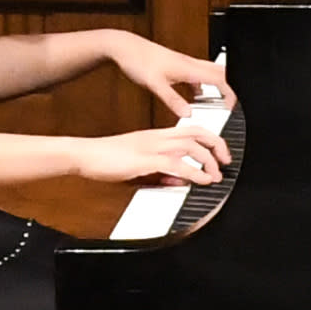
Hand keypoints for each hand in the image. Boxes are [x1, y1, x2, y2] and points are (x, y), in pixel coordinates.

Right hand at [74, 120, 229, 189]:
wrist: (84, 154)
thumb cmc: (105, 158)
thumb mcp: (139, 165)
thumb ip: (160, 171)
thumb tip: (178, 179)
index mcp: (156, 135)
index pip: (191, 130)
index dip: (210, 139)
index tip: (220, 154)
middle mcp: (157, 137)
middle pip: (197, 132)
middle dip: (217, 145)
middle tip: (226, 161)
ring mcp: (151, 146)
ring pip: (191, 145)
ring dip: (209, 161)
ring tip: (215, 175)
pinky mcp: (144, 159)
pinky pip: (176, 163)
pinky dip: (194, 172)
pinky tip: (201, 180)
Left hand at [101, 34, 222, 114]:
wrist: (124, 47)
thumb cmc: (137, 61)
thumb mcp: (155, 85)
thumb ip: (173, 100)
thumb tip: (187, 114)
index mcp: (188, 68)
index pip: (219, 78)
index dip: (229, 93)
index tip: (231, 107)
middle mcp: (189, 63)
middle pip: (219, 72)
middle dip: (228, 87)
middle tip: (230, 103)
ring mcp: (183, 63)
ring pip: (208, 73)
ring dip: (215, 85)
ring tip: (214, 101)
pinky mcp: (176, 64)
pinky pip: (196, 74)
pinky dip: (200, 85)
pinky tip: (193, 94)